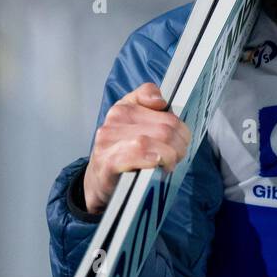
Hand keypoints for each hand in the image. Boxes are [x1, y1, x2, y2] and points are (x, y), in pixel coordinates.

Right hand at [82, 82, 191, 213]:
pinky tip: (157, 165)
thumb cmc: (123, 153)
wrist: (97, 182)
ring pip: (154, 139)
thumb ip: (148, 107)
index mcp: (123, 107)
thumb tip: (160, 101)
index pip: (150, 94)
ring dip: (170, 155)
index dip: (169, 111)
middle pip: (164, 125)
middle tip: (178, 155)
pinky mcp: (108, 161)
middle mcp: (114, 119)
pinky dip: (152, 159)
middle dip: (179, 143)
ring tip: (170, 164)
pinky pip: (136, 153)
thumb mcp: (134, 127)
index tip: (176, 130)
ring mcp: (109, 140)